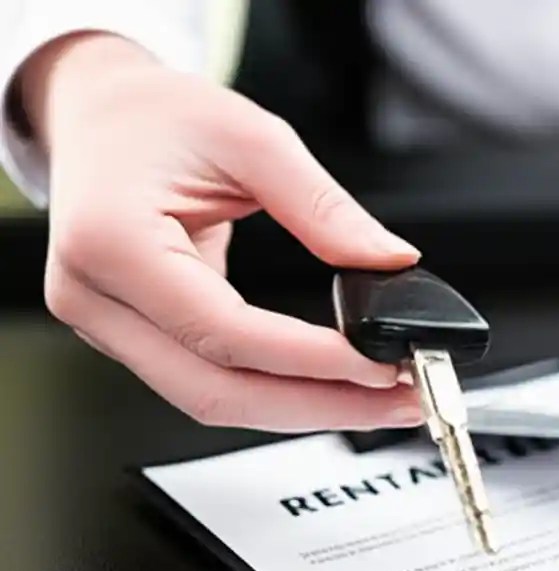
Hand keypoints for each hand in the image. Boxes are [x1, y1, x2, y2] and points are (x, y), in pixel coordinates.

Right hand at [25, 32, 423, 430]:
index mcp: (113, 242)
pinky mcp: (130, 337)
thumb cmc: (153, 115)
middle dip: (320, 406)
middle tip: (403, 401)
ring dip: (303, 408)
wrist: (94, 112)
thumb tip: (389, 261)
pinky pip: (207, 381)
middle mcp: (95, 298)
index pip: (225, 333)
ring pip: (212, 400)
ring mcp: (105, 325)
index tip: (381, 366)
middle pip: (217, 391)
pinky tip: (331, 385)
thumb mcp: (252, 138)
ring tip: (381, 399)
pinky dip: (275, 389)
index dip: (310, 361)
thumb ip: (324, 208)